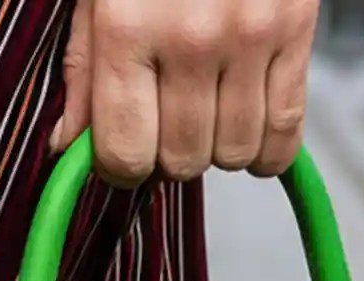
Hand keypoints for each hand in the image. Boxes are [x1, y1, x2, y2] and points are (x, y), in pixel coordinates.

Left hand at [50, 0, 319, 187]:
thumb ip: (81, 70)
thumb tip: (66, 148)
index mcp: (127, 28)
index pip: (125, 151)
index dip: (119, 168)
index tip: (123, 156)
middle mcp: (191, 37)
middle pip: (182, 161)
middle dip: (168, 156)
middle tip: (166, 123)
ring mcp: (251, 36)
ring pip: (236, 153)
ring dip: (218, 148)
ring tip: (207, 112)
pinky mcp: (297, 30)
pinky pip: (287, 130)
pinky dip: (268, 149)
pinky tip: (249, 126)